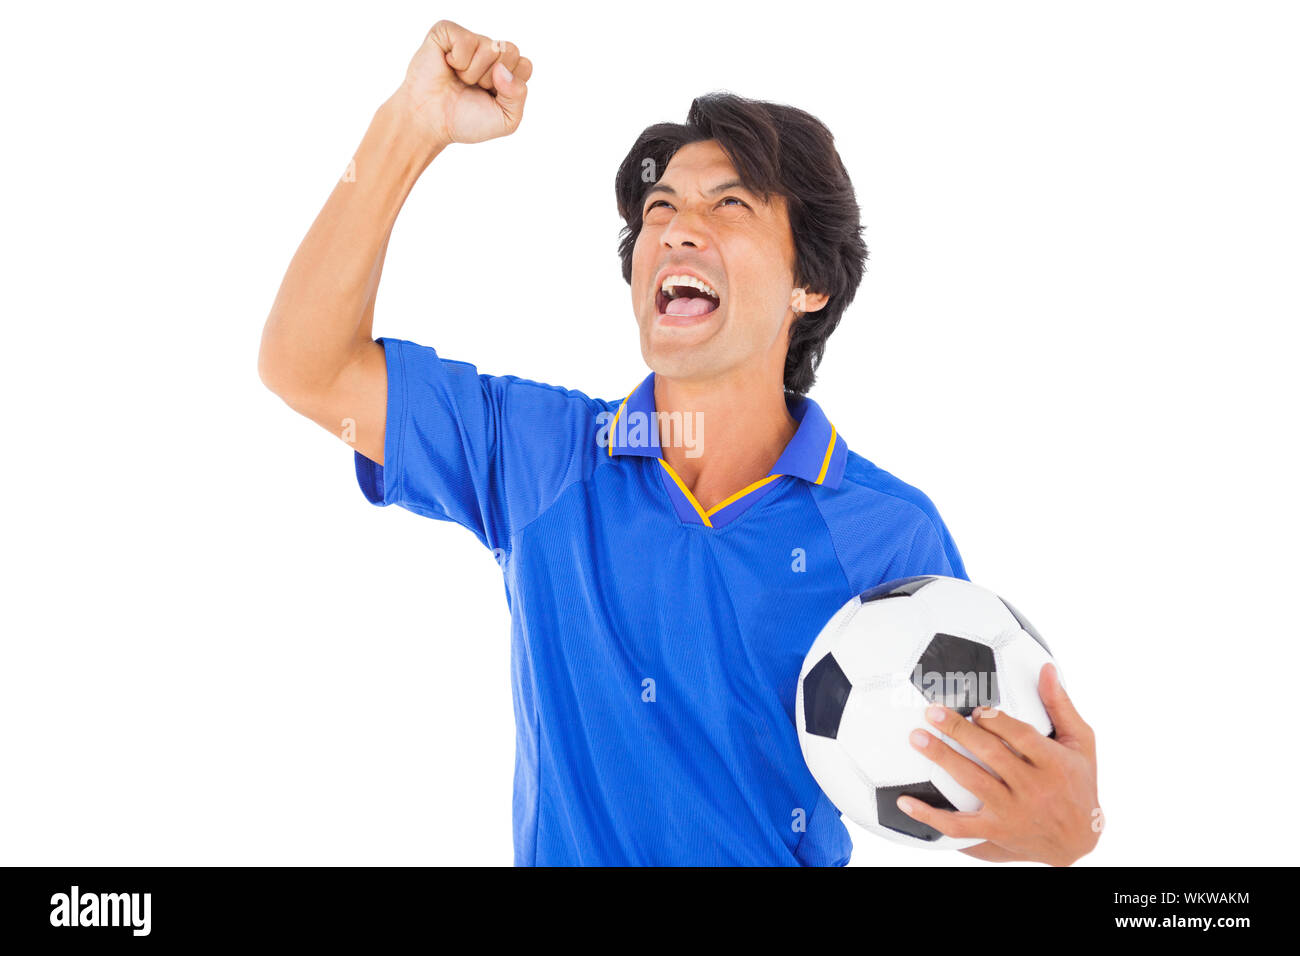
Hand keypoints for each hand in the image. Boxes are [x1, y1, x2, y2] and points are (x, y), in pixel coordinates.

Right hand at [391, 19, 532, 148]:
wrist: (430, 123)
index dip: (509, 87)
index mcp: (506, 69)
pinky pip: (466, 40)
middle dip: (492, 79)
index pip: (525, 65)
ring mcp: (469, 41)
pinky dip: (458, 60)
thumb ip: (518, 95)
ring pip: (490, 47)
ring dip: (472, 73)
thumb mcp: (506, 120)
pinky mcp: (447, 33)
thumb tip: (502, 68)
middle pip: (511, 51)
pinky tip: (447, 66)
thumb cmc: (465, 120)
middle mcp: (489, 52)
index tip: (491, 97)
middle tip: (473, 88)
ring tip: (458, 80)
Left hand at [897, 663, 1101, 865]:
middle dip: (959, 731)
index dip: (996, 720)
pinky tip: (904, 802)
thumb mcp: (1080, 744)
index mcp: (1054, 763)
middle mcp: (1033, 788)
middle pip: (992, 755)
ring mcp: (1013, 812)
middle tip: (932, 711)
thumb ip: (1061, 706)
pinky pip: (958, 826)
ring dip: (943, 758)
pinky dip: (930, 816)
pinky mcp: (996, 830)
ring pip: (973, 782)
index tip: (975, 707)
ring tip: (917, 738)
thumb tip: (1047, 668)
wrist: (1079, 841)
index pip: (1021, 736)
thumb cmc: (1078, 782)